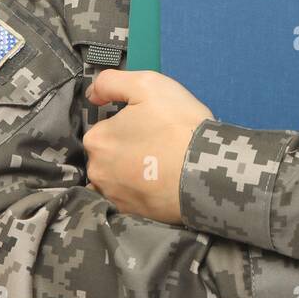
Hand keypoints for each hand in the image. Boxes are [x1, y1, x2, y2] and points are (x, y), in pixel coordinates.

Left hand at [83, 69, 212, 224]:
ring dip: (131, 172)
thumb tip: (92, 94)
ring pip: (116, 178)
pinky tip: (158, 184)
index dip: (127, 124)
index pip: (104, 128)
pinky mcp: (131, 214)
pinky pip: (129, 199)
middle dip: (126, 149)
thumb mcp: (147, 84)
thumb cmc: (177, 124)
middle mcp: (97, 171)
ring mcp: (113, 196)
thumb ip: (110, 82)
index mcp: (97, 139)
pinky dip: (139, 192)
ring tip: (160, 165)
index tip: (148, 125)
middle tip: (157, 144)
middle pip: (108, 154)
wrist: (206, 170)